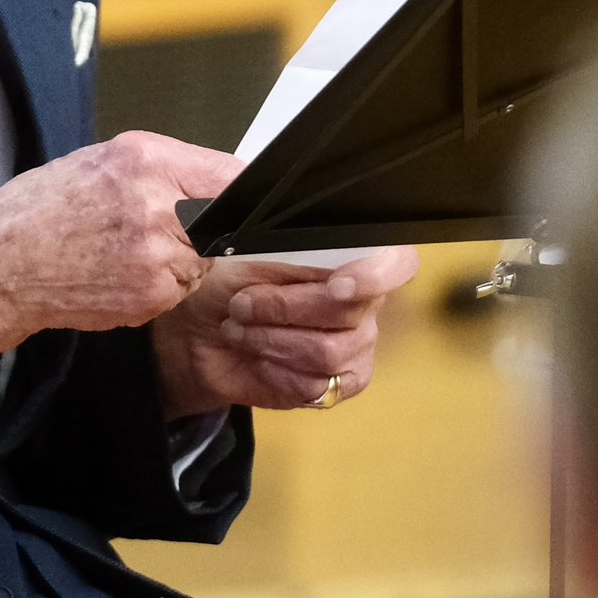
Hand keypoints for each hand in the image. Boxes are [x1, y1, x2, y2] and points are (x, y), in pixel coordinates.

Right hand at [0, 131, 240, 393]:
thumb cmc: (42, 209)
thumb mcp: (104, 161)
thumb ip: (166, 167)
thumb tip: (221, 180)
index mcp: (146, 160)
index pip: (232, 173)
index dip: (242, 189)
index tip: (247, 196)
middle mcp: (156, 205)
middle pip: (225, 219)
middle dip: (209, 223)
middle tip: (170, 224)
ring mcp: (156, 256)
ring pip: (206, 257)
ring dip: (186, 255)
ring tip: (132, 247)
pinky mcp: (150, 296)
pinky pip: (181, 287)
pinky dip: (163, 282)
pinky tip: (122, 271)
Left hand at [150, 245, 420, 416]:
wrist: (200, 335)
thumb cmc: (225, 280)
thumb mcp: (241, 247)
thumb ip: (271, 235)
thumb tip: (271, 213)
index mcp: (350, 255)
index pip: (397, 262)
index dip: (375, 274)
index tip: (336, 285)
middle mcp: (364, 301)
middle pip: (349, 309)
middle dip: (283, 306)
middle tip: (241, 303)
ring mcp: (356, 345)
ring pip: (328, 351)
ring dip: (270, 339)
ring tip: (238, 329)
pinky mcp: (338, 384)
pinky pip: (316, 384)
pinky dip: (275, 370)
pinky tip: (256, 358)